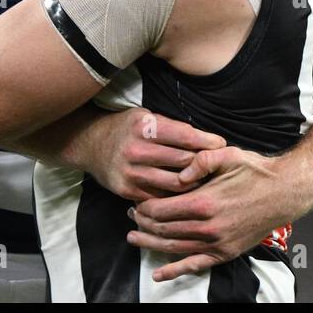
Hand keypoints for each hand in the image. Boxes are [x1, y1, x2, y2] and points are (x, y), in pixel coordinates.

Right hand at [85, 109, 225, 202]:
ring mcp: (132, 173)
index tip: (221, 145)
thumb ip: (172, 127)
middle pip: (183, 161)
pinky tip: (186, 192)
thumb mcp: (146, 116)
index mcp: (145, 127)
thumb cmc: (126, 128)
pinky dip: (176, 195)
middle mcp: (137, 150)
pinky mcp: (128, 190)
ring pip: (176, 183)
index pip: (185, 136)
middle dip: (204, 164)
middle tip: (218, 165)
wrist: (91, 145)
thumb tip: (206, 140)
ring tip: (206, 179)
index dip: (207, 142)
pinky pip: (161, 196)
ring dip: (193, 182)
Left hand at [127, 146, 299, 281]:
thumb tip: (178, 175)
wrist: (284, 192)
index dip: (143, 208)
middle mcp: (208, 227)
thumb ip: (199, 160)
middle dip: (143, 223)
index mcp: (204, 202)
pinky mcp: (226, 253)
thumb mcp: (226, 154)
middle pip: (164, 229)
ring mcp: (217, 243)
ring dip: (151, 244)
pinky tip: (158, 274)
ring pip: (174, 247)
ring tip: (134, 239)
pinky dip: (174, 271)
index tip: (136, 203)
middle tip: (131, 217)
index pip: (161, 210)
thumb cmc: (255, 171)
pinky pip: (195, 265)